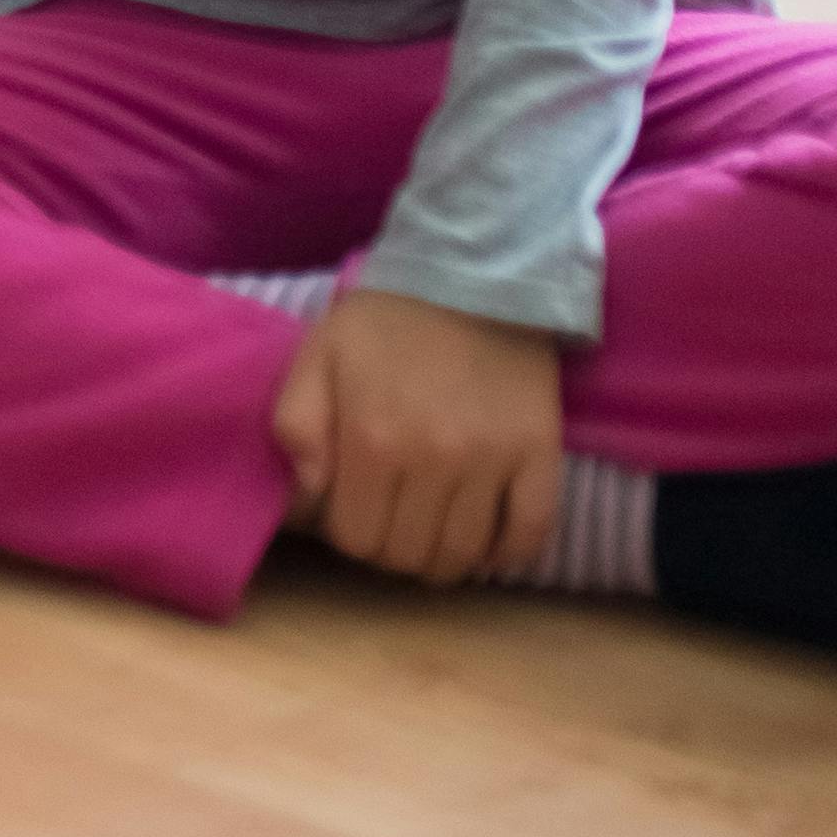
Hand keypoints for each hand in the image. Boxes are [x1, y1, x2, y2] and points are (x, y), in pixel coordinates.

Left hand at [267, 284, 564, 586]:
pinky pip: (530, 534)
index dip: (348, 534)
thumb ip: (296, 424)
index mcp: (373, 440)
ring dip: (443, 560)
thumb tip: (309, 496)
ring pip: (463, 555)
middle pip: (408, 554)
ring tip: (432, 535)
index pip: (355, 537)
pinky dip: (507, 554)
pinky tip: (487, 544)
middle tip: (392, 523)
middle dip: (391, 549)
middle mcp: (434, 461)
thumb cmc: (386, 320)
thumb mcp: (317, 356)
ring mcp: (492, 462)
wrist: (473, 276)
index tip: (352, 511)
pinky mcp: (540, 456)